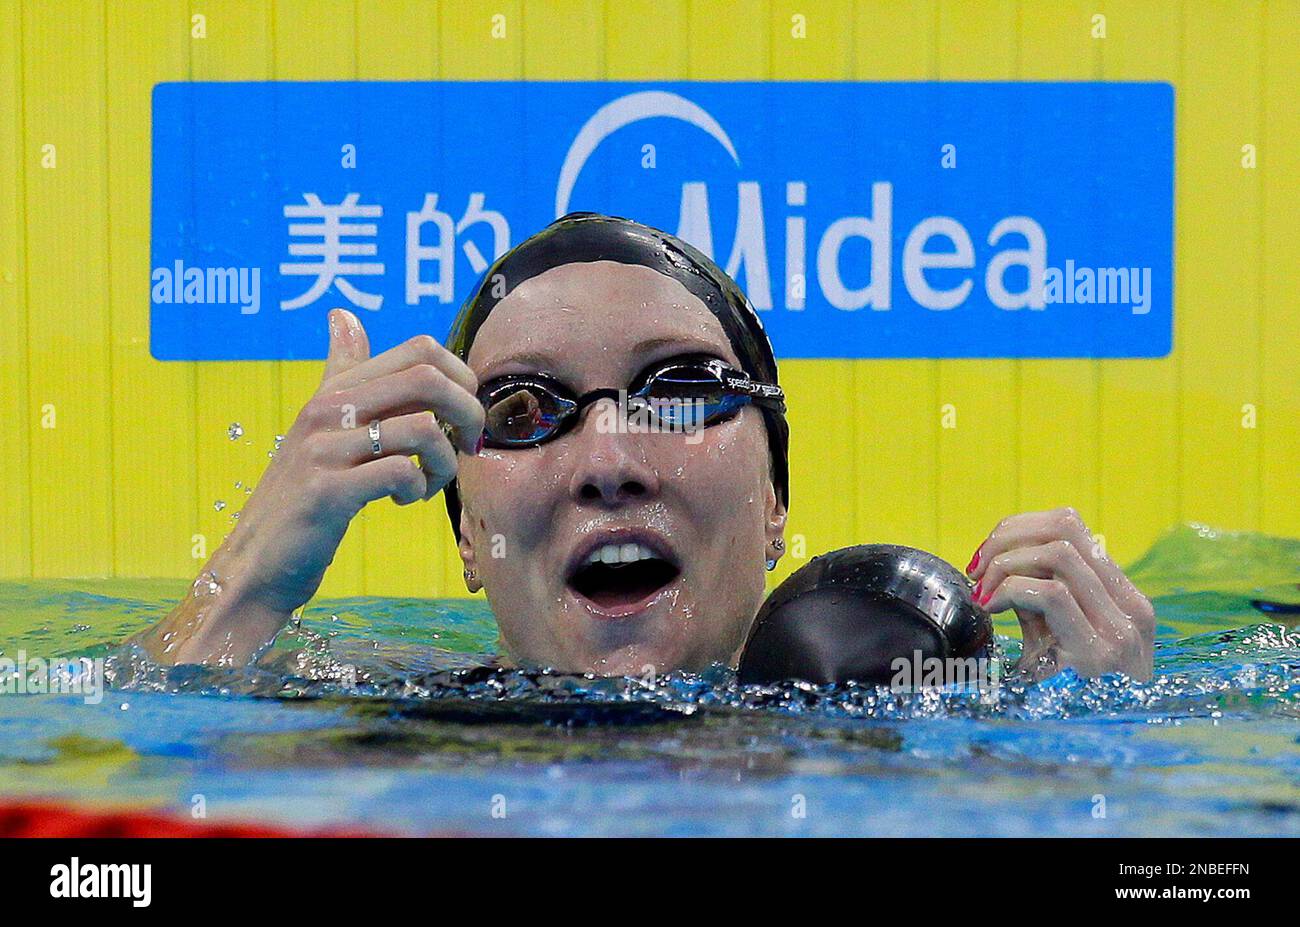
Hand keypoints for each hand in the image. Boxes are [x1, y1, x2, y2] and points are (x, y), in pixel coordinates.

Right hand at [229, 308, 483, 613]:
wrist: (257, 562)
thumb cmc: (302, 496)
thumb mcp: (320, 428)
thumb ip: (340, 372)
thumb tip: (343, 315)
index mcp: (335, 389)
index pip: (420, 348)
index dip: (461, 378)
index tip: (461, 416)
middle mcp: (327, 409)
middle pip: (429, 379)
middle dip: (468, 413)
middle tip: (465, 447)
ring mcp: (324, 449)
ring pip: (423, 429)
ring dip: (443, 463)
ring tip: (427, 484)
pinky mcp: (327, 492)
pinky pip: (401, 473)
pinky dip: (417, 489)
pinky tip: (402, 500)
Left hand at [965, 507, 1154, 681]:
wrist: (1084, 754)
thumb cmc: (1062, 700)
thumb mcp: (1054, 637)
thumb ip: (1038, 598)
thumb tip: (996, 561)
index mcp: (1125, 599)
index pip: (1071, 526)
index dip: (1017, 528)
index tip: (983, 556)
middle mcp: (1133, 609)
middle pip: (1066, 526)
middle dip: (1007, 538)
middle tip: (976, 571)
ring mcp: (1122, 632)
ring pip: (1060, 552)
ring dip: (1006, 565)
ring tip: (984, 595)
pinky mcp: (1100, 656)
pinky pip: (1053, 593)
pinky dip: (1010, 591)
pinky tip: (991, 610)